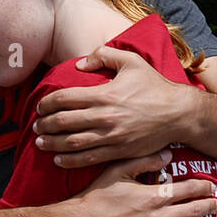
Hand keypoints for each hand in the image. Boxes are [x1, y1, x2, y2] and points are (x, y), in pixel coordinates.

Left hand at [32, 45, 194, 167]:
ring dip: (51, 143)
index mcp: (104, 94)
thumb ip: (104, 55)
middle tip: (36, 125)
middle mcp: (104, 116)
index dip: (46, 103)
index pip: (64, 98)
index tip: (39, 106)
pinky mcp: (118, 152)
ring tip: (40, 142)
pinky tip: (58, 159)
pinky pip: (87, 159)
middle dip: (44, 124)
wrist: (179, 114)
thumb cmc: (155, 86)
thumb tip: (81, 64)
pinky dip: (69, 161)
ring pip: (71, 143)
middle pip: (62, 122)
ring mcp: (110, 137)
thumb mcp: (132, 61)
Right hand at [54, 150, 216, 216]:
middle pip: (194, 211)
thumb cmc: (96, 197)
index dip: (204, 186)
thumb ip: (144, 161)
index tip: (211, 186)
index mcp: (153, 196)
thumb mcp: (118, 171)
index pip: (189, 189)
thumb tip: (168, 154)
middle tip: (216, 203)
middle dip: (209, 206)